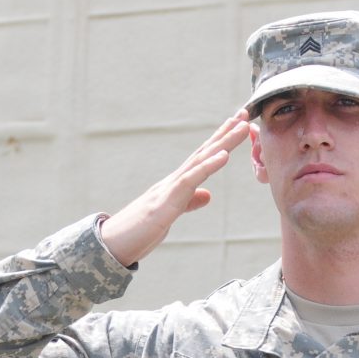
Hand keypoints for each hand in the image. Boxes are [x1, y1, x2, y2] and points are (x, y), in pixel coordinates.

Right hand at [100, 110, 249, 266]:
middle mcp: (173, 181)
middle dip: (225, 133)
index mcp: (177, 185)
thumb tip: (208, 195)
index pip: (202, 158)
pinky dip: (208, 166)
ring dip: (222, 143)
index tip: (237, 125)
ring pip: (200, 160)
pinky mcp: (165, 203)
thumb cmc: (139, 230)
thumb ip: (189, 202)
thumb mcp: (171, 214)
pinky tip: (224, 155)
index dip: (220, 141)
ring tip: (241, 128)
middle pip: (203, 152)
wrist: (114, 243)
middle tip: (244, 114)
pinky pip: (190, 180)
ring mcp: (169, 189)